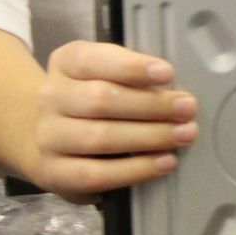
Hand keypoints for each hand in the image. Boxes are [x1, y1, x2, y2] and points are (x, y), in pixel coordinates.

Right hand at [29, 41, 197, 198]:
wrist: (52, 138)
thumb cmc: (90, 101)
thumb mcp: (102, 75)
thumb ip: (130, 75)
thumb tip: (174, 87)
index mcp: (64, 63)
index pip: (92, 60)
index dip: (131, 66)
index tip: (167, 73)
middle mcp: (50, 97)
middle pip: (101, 99)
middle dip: (151, 105)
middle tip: (187, 108)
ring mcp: (48, 137)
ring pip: (101, 137)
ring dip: (150, 137)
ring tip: (183, 134)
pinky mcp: (54, 173)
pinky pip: (97, 174)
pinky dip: (136, 169)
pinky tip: (163, 162)